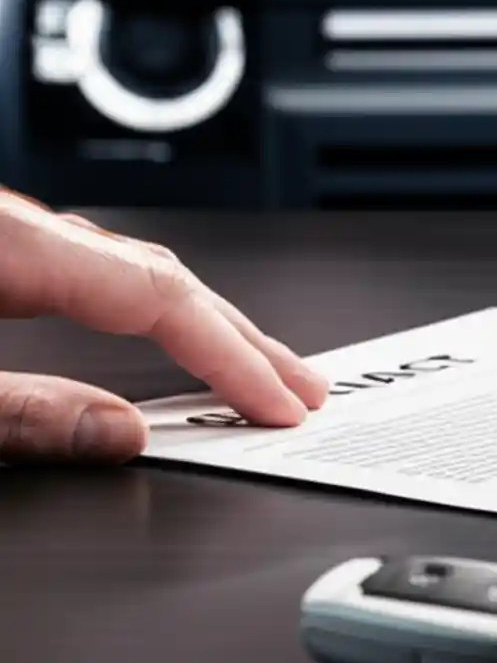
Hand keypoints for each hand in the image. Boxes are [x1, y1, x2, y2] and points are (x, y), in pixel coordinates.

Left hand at [0, 190, 327, 463]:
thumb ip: (22, 412)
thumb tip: (124, 433)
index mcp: (10, 245)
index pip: (159, 296)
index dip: (232, 355)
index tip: (276, 402)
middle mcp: (17, 228)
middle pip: (162, 277)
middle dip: (243, 339)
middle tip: (301, 387)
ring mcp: (9, 236)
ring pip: (134, 272)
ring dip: (203, 323)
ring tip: (252, 366)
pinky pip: (96, 276)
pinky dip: (153, 313)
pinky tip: (168, 335)